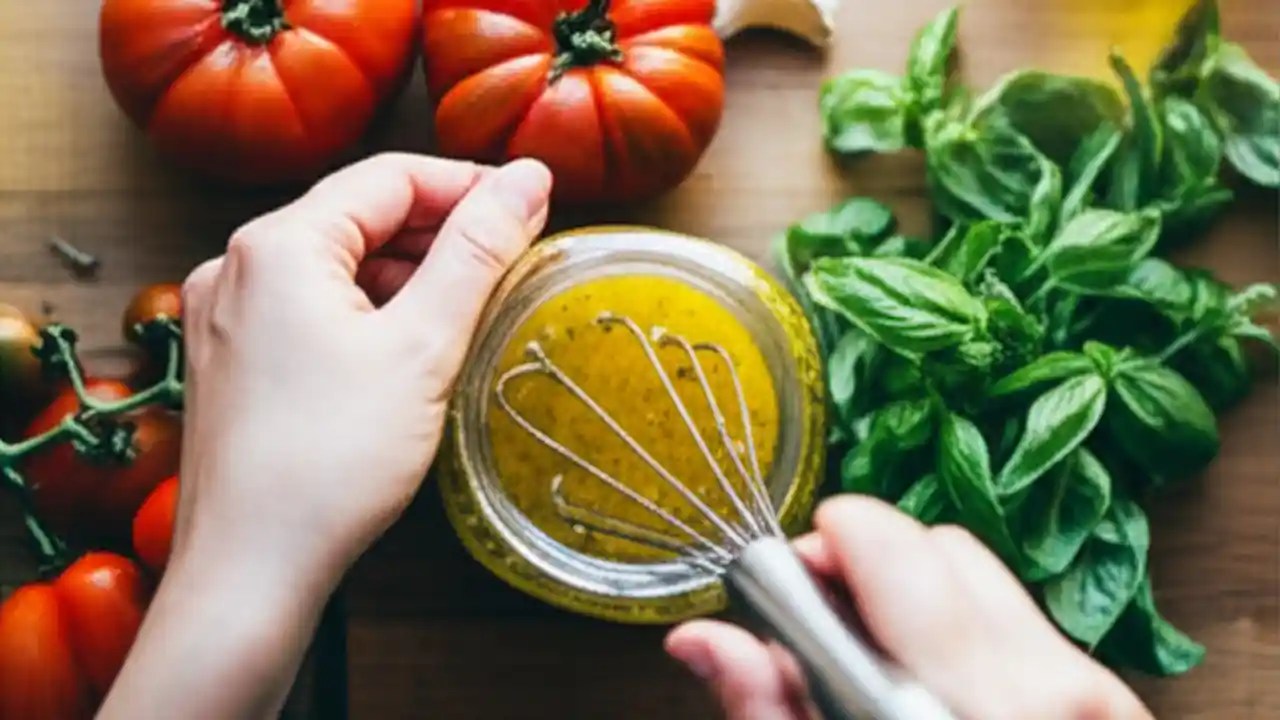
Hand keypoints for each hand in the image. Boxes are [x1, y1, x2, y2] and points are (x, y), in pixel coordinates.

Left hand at [100, 153, 551, 719]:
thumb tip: (527, 178)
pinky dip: (365, 312)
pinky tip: (408, 346)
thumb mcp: (423, 345)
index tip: (529, 207)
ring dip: (404, 274)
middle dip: (439, 231)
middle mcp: (236, 266)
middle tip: (509, 259)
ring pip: (334, 266)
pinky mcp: (230, 362)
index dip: (468, 185)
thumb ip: (478, 251)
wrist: (249, 571)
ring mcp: (225, 316)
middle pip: (357, 216)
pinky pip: (308, 309)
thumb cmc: (330, 463)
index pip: (388, 177)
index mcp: (277, 245)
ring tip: (468, 306)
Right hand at [666, 496, 1152, 719]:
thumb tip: (705, 640)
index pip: (897, 556)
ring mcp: (1096, 696)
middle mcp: (1053, 689)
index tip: (789, 574)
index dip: (828, 547)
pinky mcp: (1111, 707)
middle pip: (942, 549)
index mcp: (975, 708)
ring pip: (985, 580)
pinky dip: (961, 637)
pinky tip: (929, 695)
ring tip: (875, 669)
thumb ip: (766, 711)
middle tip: (820, 624)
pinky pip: (1021, 627)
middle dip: (868, 567)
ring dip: (915, 600)